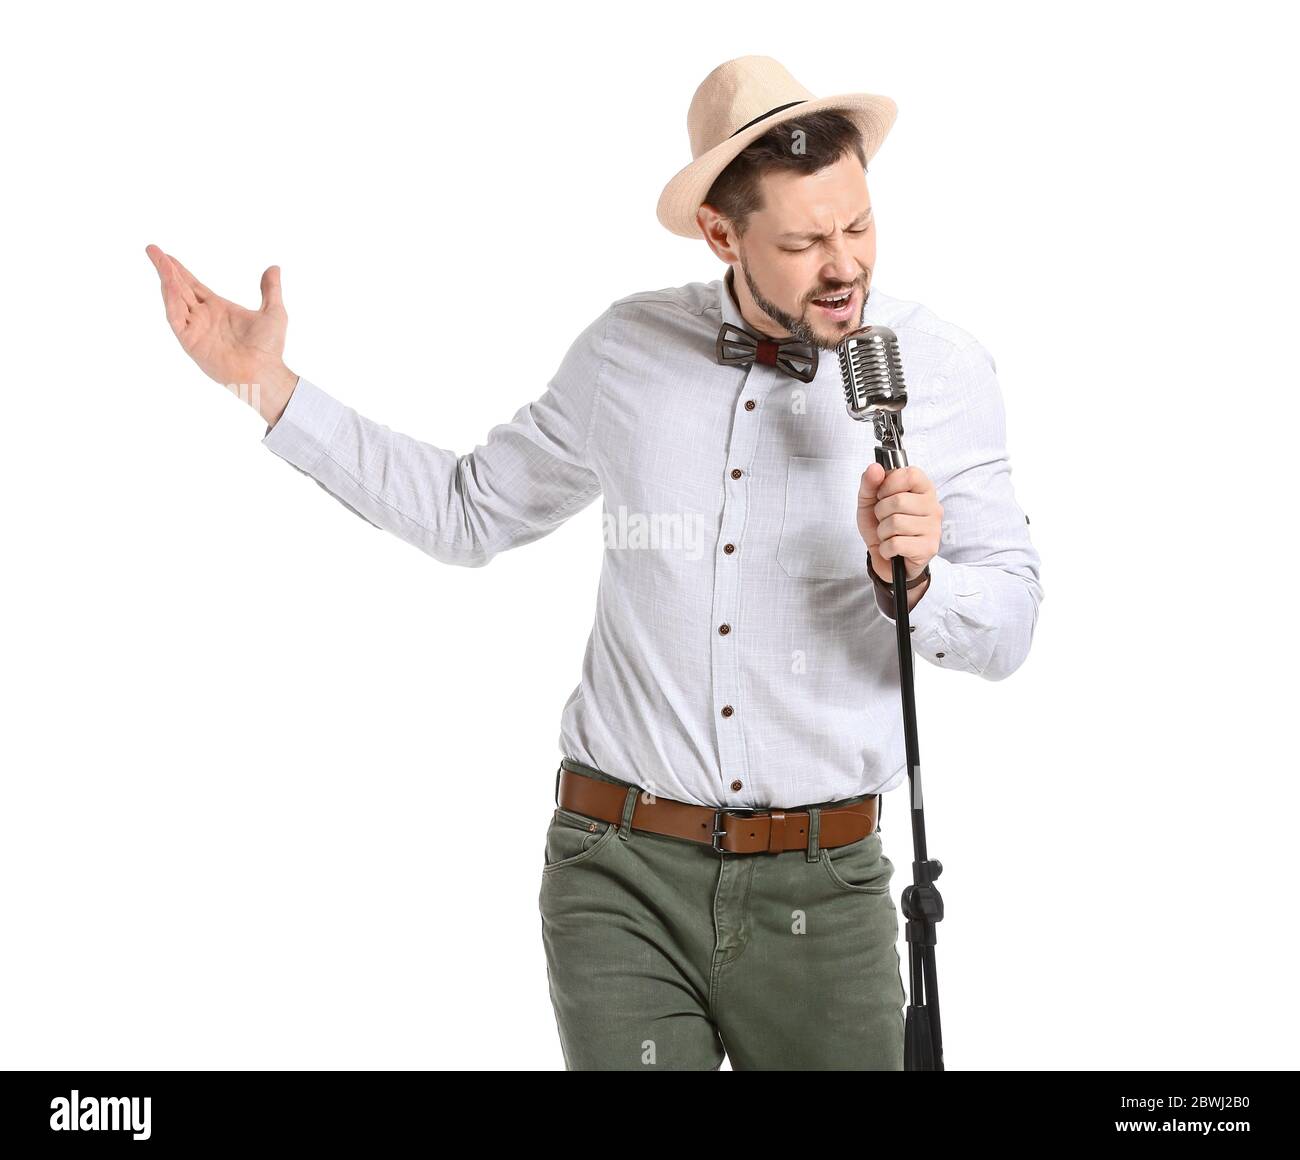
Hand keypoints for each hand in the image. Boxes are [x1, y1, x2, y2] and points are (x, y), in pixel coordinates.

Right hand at [145, 243, 296, 423]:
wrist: (266, 372)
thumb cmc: (270, 348)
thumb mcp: (273, 311)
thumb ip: (271, 289)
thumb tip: (274, 268)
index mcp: (218, 309)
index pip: (192, 285)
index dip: (179, 270)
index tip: (166, 255)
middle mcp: (203, 317)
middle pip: (179, 288)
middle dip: (165, 269)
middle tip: (152, 249)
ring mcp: (196, 329)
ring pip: (174, 300)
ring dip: (167, 281)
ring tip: (160, 262)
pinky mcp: (191, 342)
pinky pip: (177, 319)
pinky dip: (172, 302)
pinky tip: (170, 285)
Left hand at [858, 463, 942, 583]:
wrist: (885, 558)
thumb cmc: (882, 526)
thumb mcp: (869, 501)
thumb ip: (869, 483)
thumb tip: (875, 467)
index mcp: (923, 489)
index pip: (910, 474)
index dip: (889, 484)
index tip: (883, 494)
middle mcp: (933, 506)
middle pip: (898, 501)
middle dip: (881, 512)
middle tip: (884, 519)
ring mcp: (933, 528)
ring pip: (896, 523)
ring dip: (882, 532)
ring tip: (888, 535)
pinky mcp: (928, 548)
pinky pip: (896, 543)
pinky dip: (886, 548)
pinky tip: (892, 549)